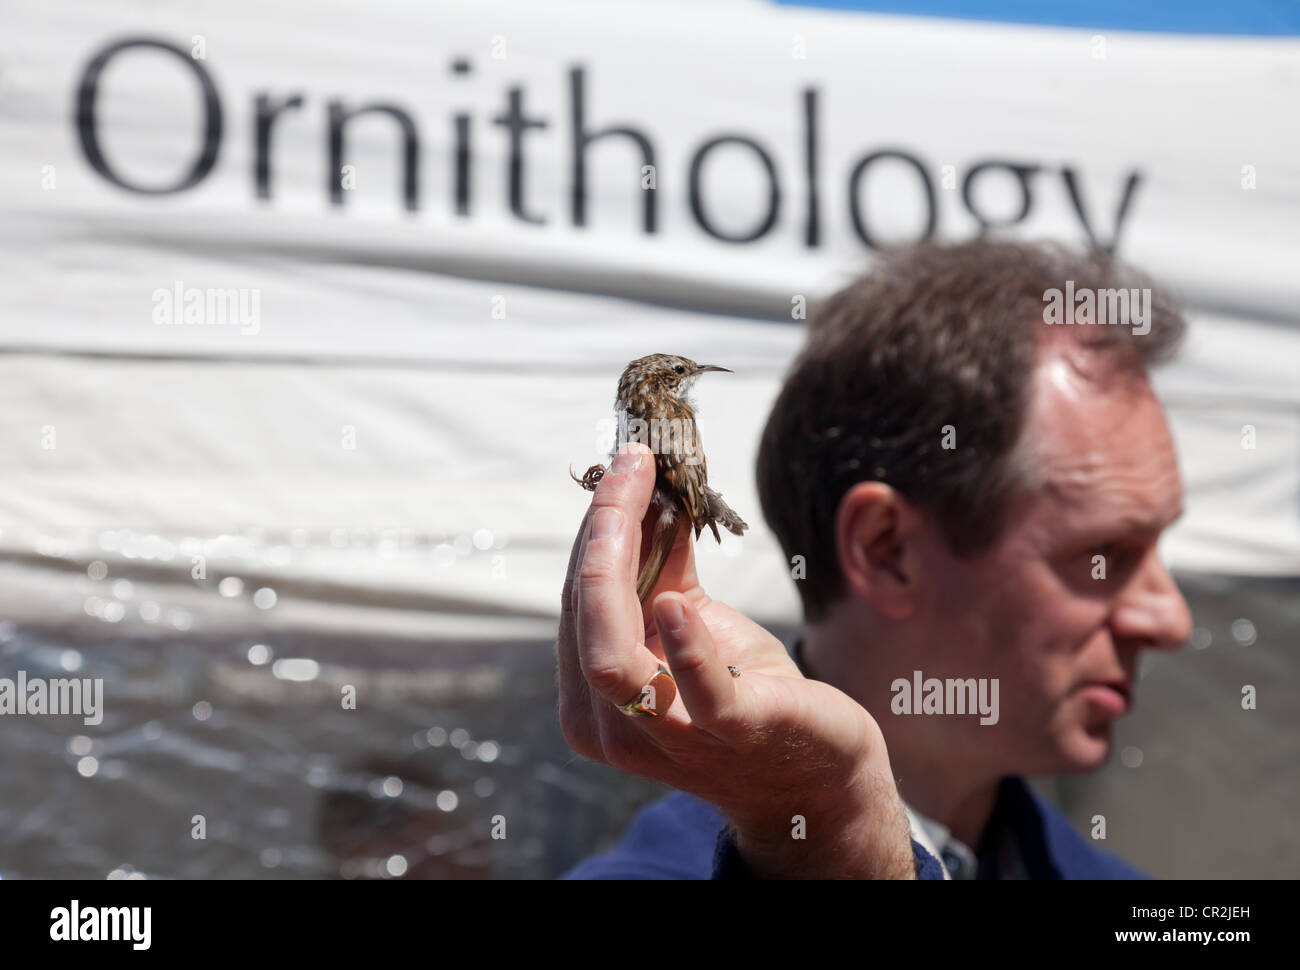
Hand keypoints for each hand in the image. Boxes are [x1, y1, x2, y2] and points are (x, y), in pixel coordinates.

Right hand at [556, 442, 915, 877]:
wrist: (811, 777)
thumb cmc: (744, 692)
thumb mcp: (690, 625)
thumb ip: (658, 570)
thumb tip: (645, 487)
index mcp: (591, 698)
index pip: (577, 599)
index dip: (596, 528)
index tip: (625, 465)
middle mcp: (612, 727)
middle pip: (585, 617)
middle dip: (603, 531)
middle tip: (636, 462)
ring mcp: (668, 739)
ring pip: (610, 658)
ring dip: (620, 565)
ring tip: (649, 495)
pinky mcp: (735, 735)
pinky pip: (698, 695)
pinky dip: (685, 647)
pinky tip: (678, 605)